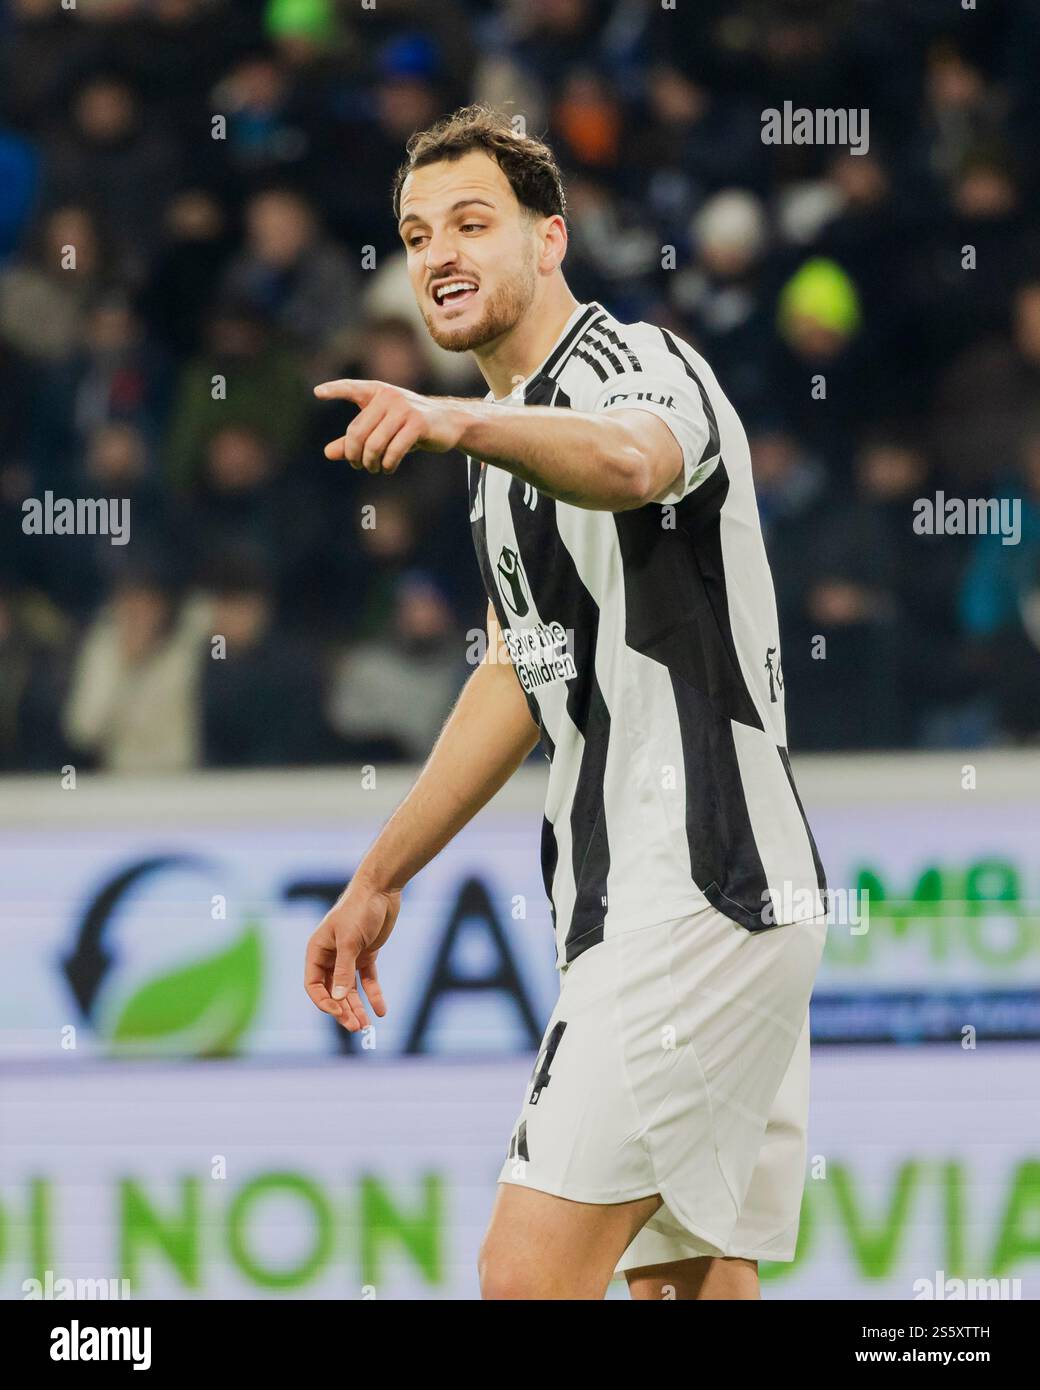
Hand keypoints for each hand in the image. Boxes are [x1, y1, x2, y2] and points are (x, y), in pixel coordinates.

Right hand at [304, 875, 401, 1031]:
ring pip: (349, 989)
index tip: (339, 1013)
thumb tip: (338, 999)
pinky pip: (367, 980)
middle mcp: (330, 956)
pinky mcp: (366, 954)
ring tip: (366, 1025)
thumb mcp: (350, 940)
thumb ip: (343, 970)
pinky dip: (374, 995)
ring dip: (357, 1007)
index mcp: (317, 951)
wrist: (381, 888)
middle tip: (356, 1027)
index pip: (314, 985)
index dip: (324, 1002)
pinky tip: (381, 1010)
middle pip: (333, 991)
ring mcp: (349, 956)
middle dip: (343, 1010)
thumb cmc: (359, 909)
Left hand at [314, 378, 468, 473]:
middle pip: (357, 432)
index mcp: (377, 392)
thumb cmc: (408, 426)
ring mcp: (404, 408)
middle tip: (358, 465)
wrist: (447, 423)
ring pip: (374, 445)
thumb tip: (328, 453)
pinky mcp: (418, 424)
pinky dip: (388, 464)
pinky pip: (394, 450)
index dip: (335, 390)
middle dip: (354, 455)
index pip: (352, 388)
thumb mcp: (380, 431)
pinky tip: (388, 468)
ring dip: (371, 463)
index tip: (317, 392)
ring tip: (375, 468)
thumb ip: (354, 441)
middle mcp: (389, 396)